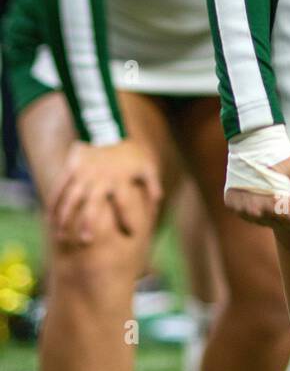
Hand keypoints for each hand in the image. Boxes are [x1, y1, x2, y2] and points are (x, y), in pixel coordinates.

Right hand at [48, 139, 162, 245]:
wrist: (107, 129)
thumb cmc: (129, 151)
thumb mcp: (145, 164)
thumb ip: (152, 183)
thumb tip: (158, 201)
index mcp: (119, 180)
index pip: (125, 204)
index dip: (128, 220)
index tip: (131, 234)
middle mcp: (99, 179)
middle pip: (92, 205)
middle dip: (88, 224)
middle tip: (86, 241)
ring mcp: (83, 174)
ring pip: (71, 199)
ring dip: (65, 218)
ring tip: (61, 236)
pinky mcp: (71, 169)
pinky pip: (60, 187)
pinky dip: (54, 203)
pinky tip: (50, 218)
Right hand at [225, 151, 289, 238]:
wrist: (252, 138)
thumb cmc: (282, 155)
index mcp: (273, 204)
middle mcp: (254, 212)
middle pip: (282, 226)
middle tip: (289, 190)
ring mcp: (241, 210)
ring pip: (267, 223)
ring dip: (275, 212)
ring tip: (276, 188)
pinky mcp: (232, 205)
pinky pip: (253, 216)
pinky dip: (261, 208)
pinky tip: (263, 191)